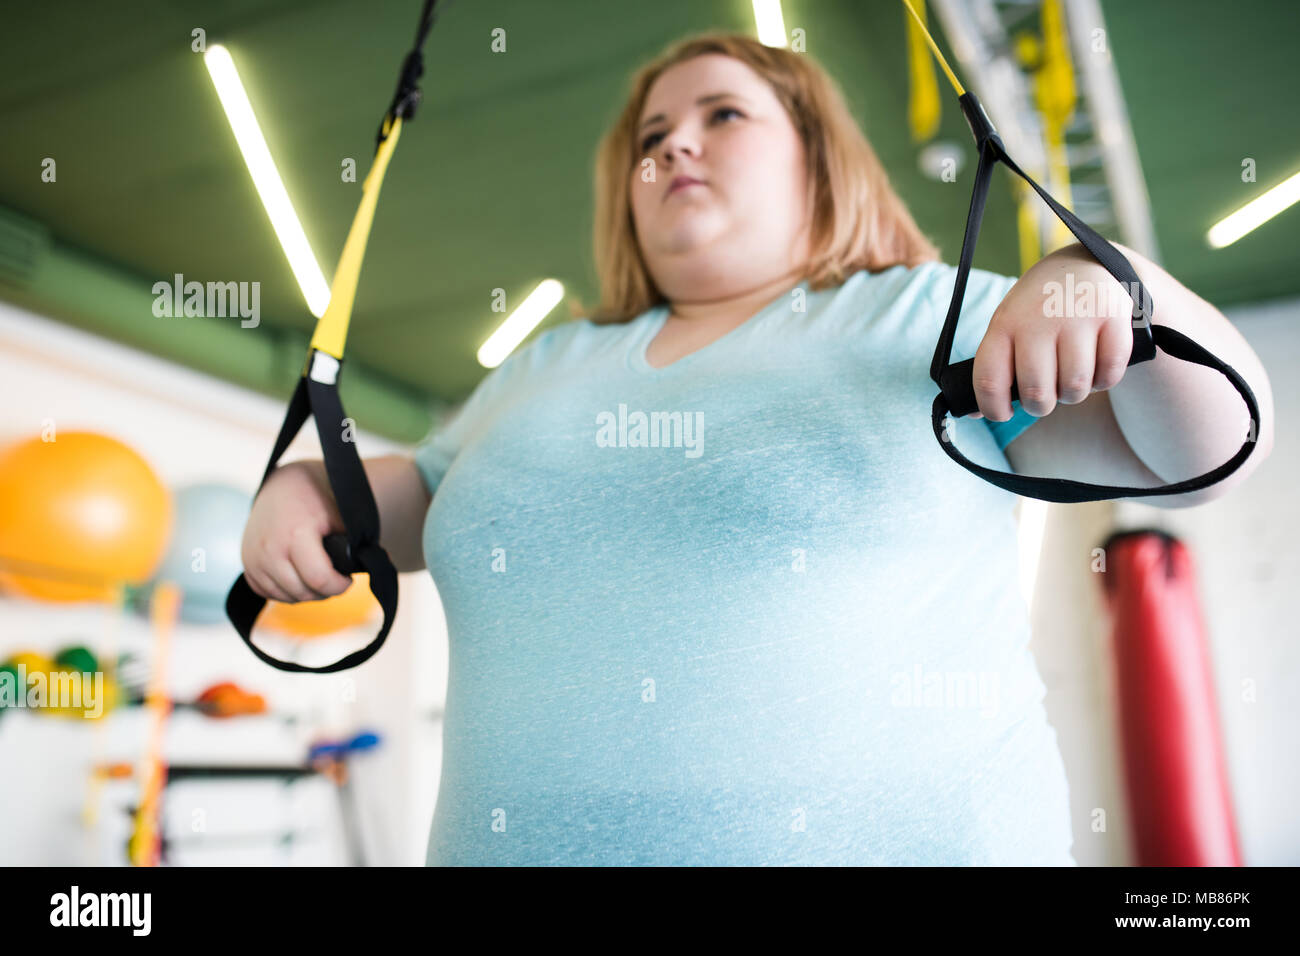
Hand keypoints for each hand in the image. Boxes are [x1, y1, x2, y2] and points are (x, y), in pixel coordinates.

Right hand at [239, 460, 353, 602]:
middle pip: (302, 592)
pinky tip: (299, 576)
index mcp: (295, 533)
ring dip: (305, 593)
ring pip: (286, 596)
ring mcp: (254, 557)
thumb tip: (371, 564)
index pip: (319, 579)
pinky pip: (267, 591)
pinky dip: (285, 590)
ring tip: (319, 576)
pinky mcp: (247, 562)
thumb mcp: (340, 514)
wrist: (284, 484)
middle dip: (324, 591)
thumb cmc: (317, 497)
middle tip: (335, 578)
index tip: (347, 579)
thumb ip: (353, 542)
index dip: (339, 585)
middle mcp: (269, 548)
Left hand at [967, 247, 1134, 420]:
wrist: (1085, 263)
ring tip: (1070, 376)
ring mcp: (1077, 316)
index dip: (993, 409)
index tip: (1004, 413)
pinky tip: (1096, 366)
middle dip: (1040, 405)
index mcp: (1005, 324)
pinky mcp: (1113, 317)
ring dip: (1073, 393)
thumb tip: (974, 414)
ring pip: (1075, 388)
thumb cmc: (1039, 310)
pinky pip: (1109, 374)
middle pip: (1037, 392)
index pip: (989, 380)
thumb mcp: (1008, 325)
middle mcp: (1038, 319)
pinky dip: (1104, 380)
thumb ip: (994, 367)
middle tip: (1045, 395)